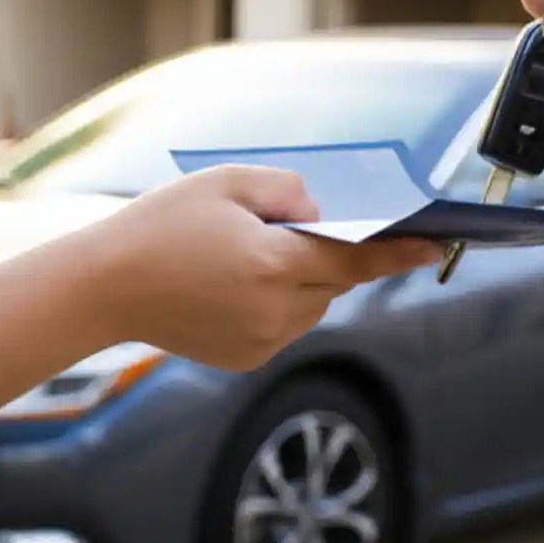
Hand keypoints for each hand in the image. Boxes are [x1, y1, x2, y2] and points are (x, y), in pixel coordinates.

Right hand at [84, 165, 441, 370]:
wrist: (104, 287)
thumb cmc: (161, 225)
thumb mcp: (225, 183)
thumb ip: (286, 190)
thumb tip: (321, 213)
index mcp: (275, 265)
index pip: (357, 258)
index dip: (401, 251)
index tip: (439, 244)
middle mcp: (276, 311)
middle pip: (335, 281)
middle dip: (332, 255)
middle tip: (304, 231)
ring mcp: (261, 341)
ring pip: (312, 306)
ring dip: (304, 280)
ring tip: (253, 256)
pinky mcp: (246, 358)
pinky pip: (285, 325)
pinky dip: (279, 302)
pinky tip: (235, 283)